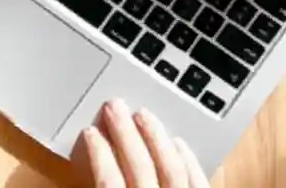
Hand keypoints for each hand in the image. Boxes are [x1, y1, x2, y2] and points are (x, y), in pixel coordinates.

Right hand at [75, 100, 209, 187]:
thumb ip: (96, 185)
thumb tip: (86, 156)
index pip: (108, 181)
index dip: (98, 153)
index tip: (89, 132)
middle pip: (139, 166)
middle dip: (124, 132)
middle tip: (114, 105)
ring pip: (171, 167)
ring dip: (155, 137)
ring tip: (143, 114)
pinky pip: (198, 181)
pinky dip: (188, 160)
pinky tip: (178, 142)